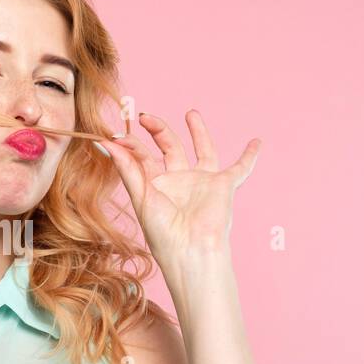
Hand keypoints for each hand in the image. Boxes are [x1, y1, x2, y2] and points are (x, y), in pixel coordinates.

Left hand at [97, 110, 260, 262]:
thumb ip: (127, 168)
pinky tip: (256, 142)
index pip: (142, 156)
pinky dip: (250, 156)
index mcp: (156, 186)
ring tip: (191, 113)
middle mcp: (178, 182)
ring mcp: (201, 182)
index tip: (117, 135)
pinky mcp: (223, 185)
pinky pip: (241, 169)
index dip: (130, 143)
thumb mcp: (141, 196)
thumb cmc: (163, 232)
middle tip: (146, 117)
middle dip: (158, 130)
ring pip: (203, 151)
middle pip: (169, 148)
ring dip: (198, 132)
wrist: (191, 250)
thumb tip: (107, 143)